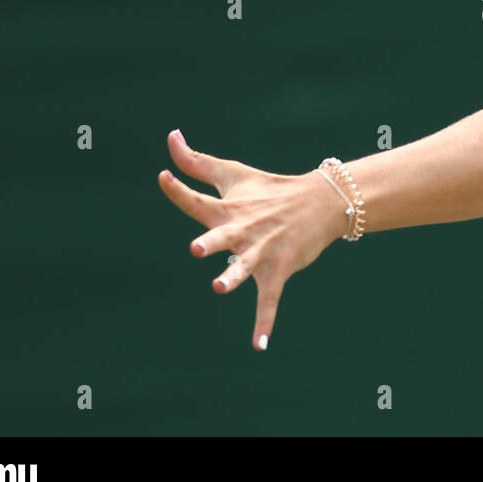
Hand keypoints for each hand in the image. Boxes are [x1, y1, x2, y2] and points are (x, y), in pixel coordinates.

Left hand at [158, 129, 347, 349]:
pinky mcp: (278, 270)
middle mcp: (242, 230)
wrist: (319, 202)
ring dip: (233, 277)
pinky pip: (269, 300)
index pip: (196, 200)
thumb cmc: (269, 189)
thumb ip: (196, 162)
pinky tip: (259, 345)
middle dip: (211, 242)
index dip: (177, 190)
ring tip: (219, 287)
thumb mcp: (232, 173)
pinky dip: (265, 323)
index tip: (163, 178)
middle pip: (222, 236)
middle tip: (197, 248)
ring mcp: (261, 251)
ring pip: (244, 268)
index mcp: (227, 209)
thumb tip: (170, 136)